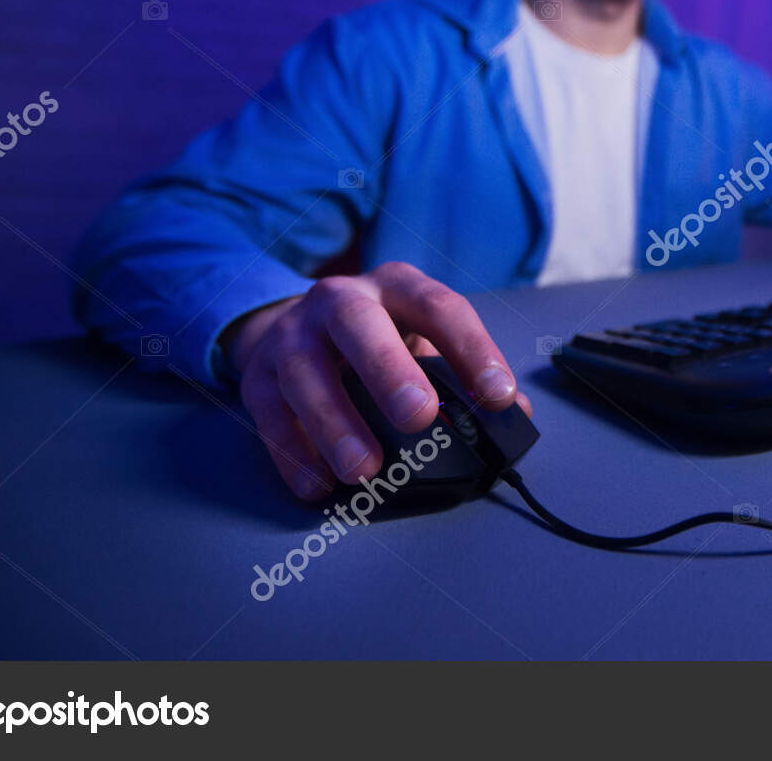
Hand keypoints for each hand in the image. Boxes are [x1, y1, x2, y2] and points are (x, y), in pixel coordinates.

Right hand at [224, 262, 530, 500]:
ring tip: (365, 470)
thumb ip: (464, 374)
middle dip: (388, 371)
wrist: (293, 327)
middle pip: (358, 325)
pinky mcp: (257, 375)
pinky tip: (318, 484)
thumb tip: (514, 413)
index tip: (498, 397)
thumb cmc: (376, 340)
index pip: (440, 307)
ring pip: (304, 372)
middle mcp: (339, 300)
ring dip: (335, 424)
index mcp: (395, 287)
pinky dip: (293, 453)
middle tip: (419, 419)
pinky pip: (269, 415)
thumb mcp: (421, 340)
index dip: (473, 350)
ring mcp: (292, 335)